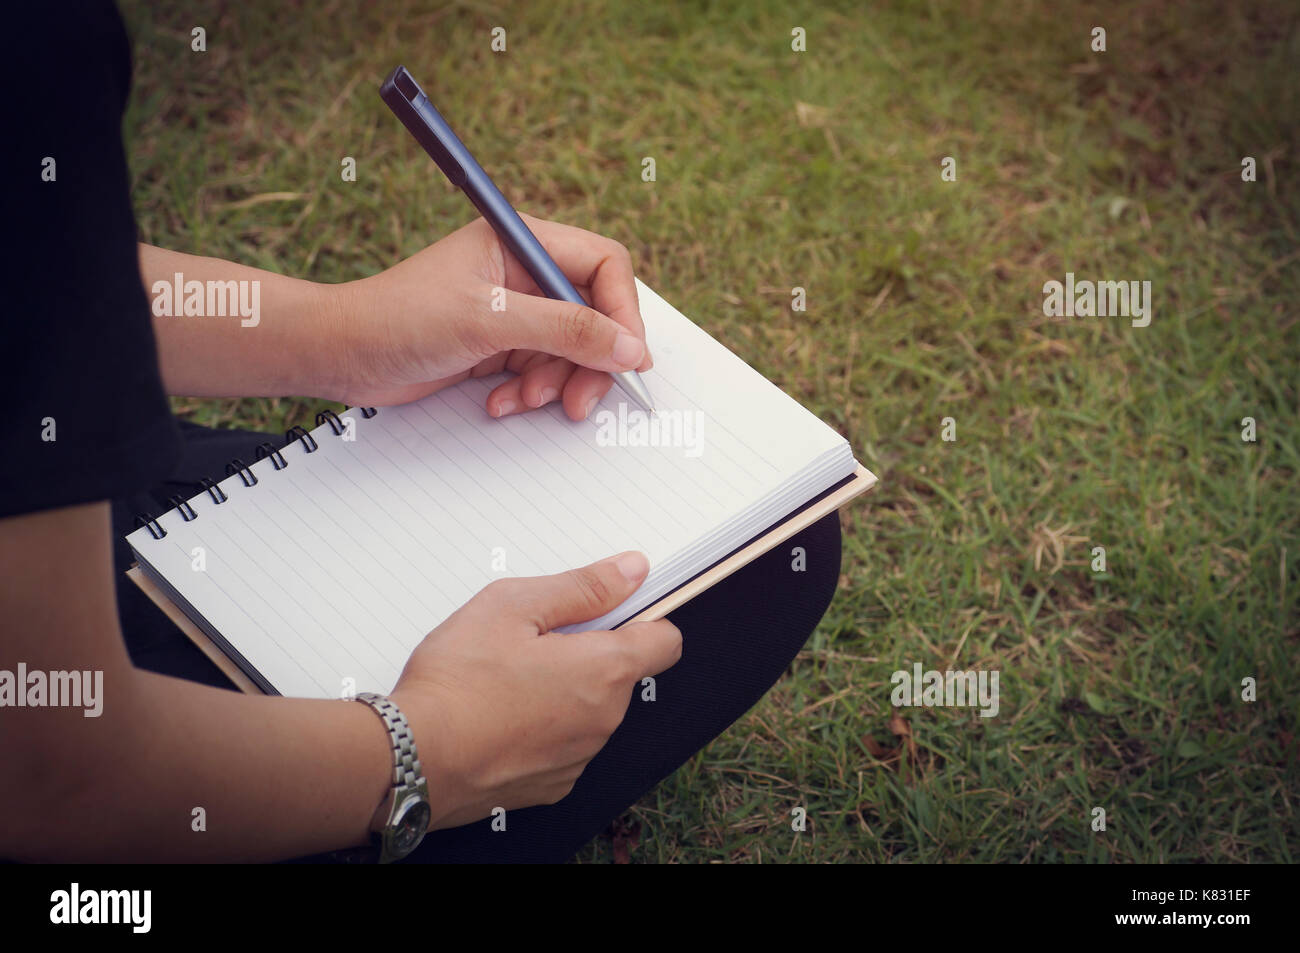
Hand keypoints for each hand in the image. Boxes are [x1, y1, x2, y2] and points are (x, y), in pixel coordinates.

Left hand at [327, 215, 652, 418]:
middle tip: (580, 400)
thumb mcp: (490, 321)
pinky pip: (540, 371)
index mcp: (522, 240)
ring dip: (554, 383)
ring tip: (523, 400)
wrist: (339, 354)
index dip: (622, 311)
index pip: (604, 264)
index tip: (627, 356)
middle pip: (594, 314)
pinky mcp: (497, 345)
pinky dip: (528, 392)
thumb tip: (628, 346)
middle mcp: (523, 272)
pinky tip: (498, 401)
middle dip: (588, 360)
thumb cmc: (400, 319)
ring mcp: (512, 310)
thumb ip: (566, 331)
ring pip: (570, 350)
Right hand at [389, 551, 681, 830]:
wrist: (412, 761)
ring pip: (588, 709)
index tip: (610, 607)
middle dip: (587, 651)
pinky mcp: (550, 785)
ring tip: (505, 678)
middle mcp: (603, 721)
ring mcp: (578, 758)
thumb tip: (632, 571)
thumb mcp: (514, 606)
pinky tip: (499, 715)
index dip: (642, 617)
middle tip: (532, 639)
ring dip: (562, 690)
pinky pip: (562, 744)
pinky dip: (541, 727)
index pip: (665, 641)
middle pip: (619, 673)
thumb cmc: (457, 682)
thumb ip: (582, 587)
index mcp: (604, 672)